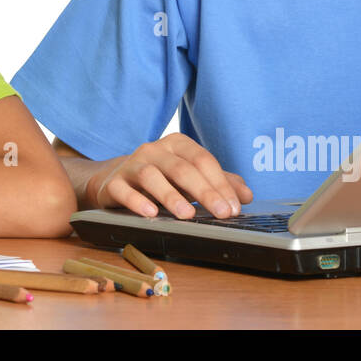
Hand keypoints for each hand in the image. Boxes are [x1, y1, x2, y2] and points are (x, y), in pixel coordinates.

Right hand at [86, 134, 252, 219]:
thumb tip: (246, 196)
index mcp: (177, 145)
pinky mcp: (114, 183)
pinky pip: (124, 190)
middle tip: (221, 213)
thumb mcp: (191, 178)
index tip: (234, 208)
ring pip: (151, 176)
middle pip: (182, 168)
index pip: (203, 160)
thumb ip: (220, 183)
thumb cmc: (162, 179)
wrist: (116, 181)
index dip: (221, 184)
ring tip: (187, 215)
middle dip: (204, 192)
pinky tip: (151, 213)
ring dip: (170, 195)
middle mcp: (154, 150)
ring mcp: (131, 165)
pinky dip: (137, 201)